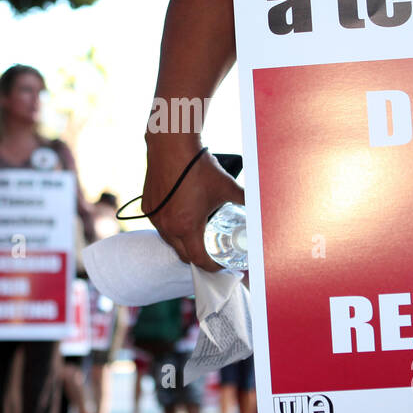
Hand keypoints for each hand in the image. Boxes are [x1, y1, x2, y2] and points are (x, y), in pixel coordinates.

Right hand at [143, 136, 243, 269]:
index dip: (211, 266)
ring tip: (197, 233)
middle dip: (198, 257)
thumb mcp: (227, 187)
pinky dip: (171, 226)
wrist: (172, 146)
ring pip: (169, 240)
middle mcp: (167, 226)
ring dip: (183, 242)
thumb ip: (247, 200)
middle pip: (183, 255)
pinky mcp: (147, 207)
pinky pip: (160, 225)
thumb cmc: (198, 167)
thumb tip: (264, 208)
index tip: (220, 263)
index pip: (198, 260)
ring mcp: (155, 217)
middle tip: (211, 251)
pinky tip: (181, 215)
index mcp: (187, 226)